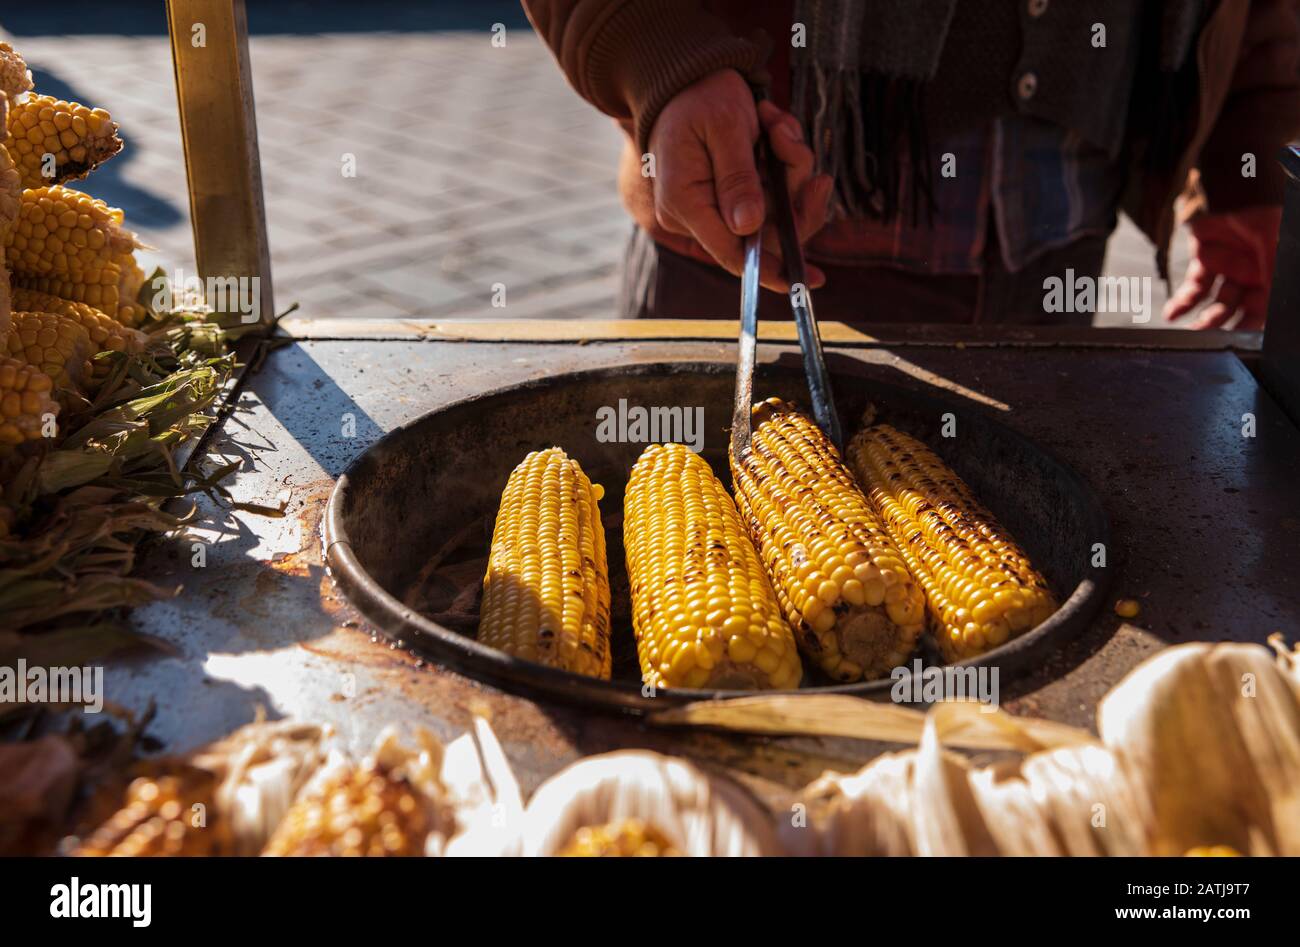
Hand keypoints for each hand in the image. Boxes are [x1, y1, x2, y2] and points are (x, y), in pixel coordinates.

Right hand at [647, 68, 832, 291]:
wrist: (688, 77)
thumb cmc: (701, 97)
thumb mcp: (724, 128)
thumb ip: (737, 178)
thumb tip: (748, 227)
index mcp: (686, 203)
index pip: (732, 254)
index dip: (771, 270)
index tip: (807, 280)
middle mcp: (700, 214)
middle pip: (764, 236)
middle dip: (794, 195)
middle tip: (796, 146)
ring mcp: (720, 206)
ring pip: (776, 213)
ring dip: (792, 169)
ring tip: (779, 127)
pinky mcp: (736, 195)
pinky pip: (775, 195)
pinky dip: (786, 163)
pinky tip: (775, 129)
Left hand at [1163, 206, 1280, 329]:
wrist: (1240, 172)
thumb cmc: (1268, 203)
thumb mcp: (1278, 242)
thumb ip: (1274, 273)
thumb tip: (1269, 306)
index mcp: (1278, 268)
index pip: (1266, 306)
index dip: (1254, 324)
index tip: (1241, 338)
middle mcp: (1256, 269)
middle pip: (1240, 307)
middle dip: (1224, 324)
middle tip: (1208, 337)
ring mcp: (1230, 262)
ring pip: (1216, 300)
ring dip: (1204, 318)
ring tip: (1192, 330)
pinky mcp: (1205, 253)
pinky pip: (1195, 284)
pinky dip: (1184, 301)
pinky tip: (1174, 314)